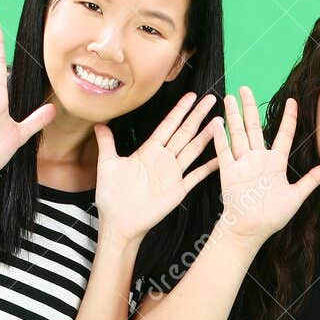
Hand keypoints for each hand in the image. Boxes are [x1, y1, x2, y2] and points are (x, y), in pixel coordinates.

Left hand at [92, 91, 218, 244]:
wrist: (119, 223)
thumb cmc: (112, 196)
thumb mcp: (107, 165)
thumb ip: (107, 143)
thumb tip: (98, 124)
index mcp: (148, 150)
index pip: (168, 125)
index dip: (180, 110)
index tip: (191, 96)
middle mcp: (163, 159)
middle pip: (185, 132)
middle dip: (198, 116)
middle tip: (211, 99)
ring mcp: (173, 174)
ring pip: (194, 149)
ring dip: (207, 135)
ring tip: (219, 121)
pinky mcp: (179, 189)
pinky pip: (197, 175)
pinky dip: (209, 167)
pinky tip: (220, 157)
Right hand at [212, 88, 319, 245]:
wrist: (250, 230)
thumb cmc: (272, 217)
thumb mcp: (295, 196)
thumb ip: (310, 181)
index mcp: (275, 163)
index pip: (283, 135)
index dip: (288, 118)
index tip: (292, 101)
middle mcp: (258, 159)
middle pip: (253, 127)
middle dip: (249, 107)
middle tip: (245, 87)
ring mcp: (242, 164)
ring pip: (237, 134)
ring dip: (233, 115)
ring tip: (229, 97)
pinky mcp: (228, 172)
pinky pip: (224, 151)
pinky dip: (220, 136)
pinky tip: (217, 121)